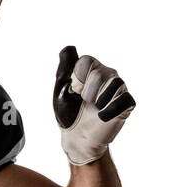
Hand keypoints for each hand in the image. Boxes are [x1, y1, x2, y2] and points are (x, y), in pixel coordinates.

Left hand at [53, 47, 135, 165]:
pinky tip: (102, 117)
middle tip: (84, 102)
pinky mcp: (126, 104)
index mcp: (92, 69)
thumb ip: (65, 68)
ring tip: (94, 108)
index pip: (86, 61)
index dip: (76, 79)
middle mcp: (108, 75)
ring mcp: (118, 89)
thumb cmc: (68, 114)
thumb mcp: (61, 89)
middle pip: (99, 73)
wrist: (77, 138)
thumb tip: (69, 48)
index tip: (74, 91)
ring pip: (113, 83)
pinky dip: (109, 110)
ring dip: (97, 100)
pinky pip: (123, 99)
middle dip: (86, 91)